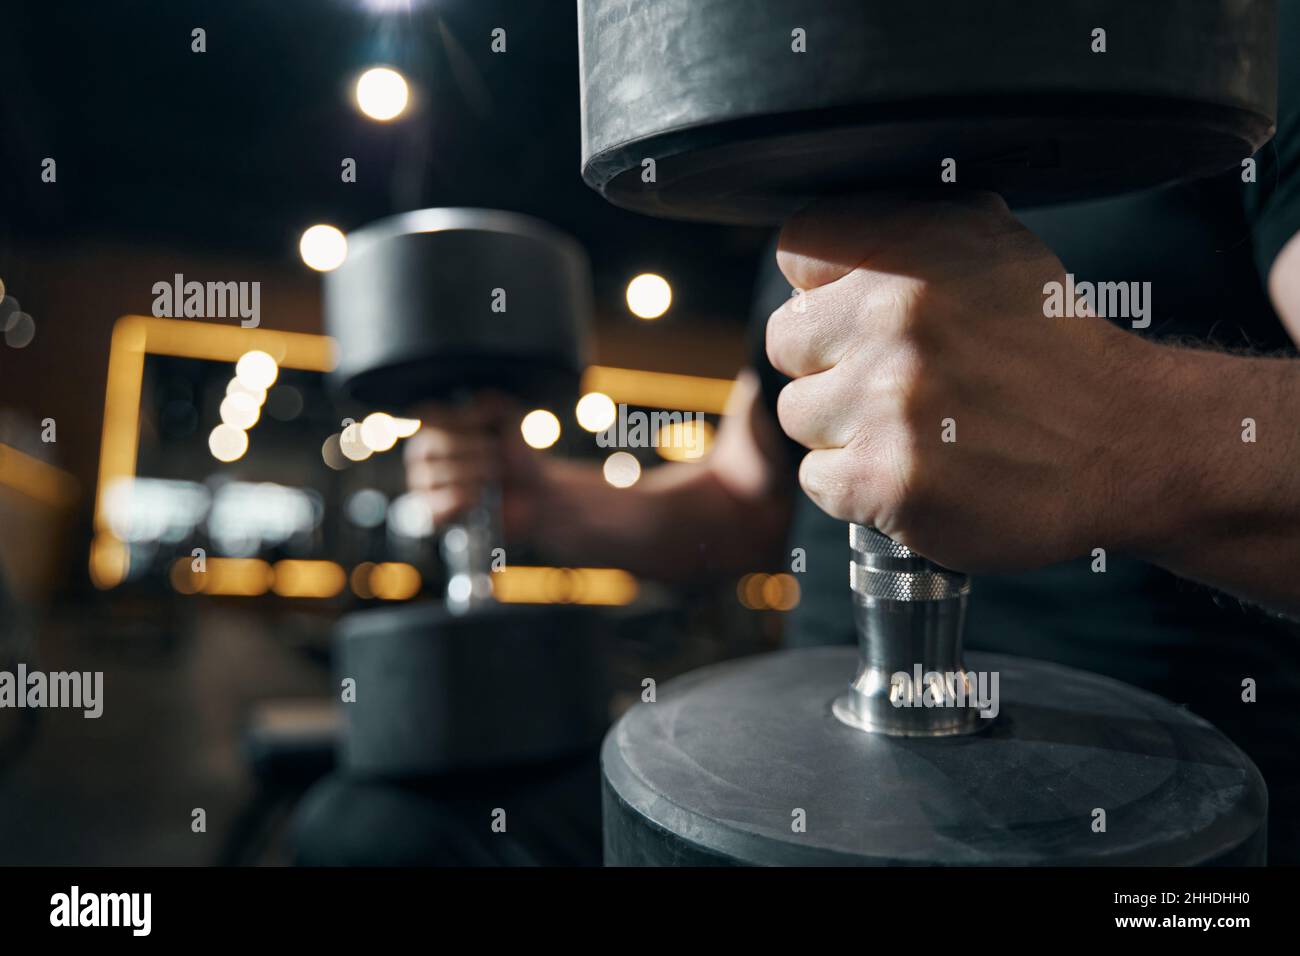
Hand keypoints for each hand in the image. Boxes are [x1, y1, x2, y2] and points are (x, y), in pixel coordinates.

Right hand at [402, 394, 544, 539]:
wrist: (534, 492)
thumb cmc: (515, 454)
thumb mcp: (510, 420)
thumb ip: (494, 404)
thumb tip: (478, 401)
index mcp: (433, 428)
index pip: (427, 416)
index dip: (460, 420)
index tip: (489, 426)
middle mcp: (421, 456)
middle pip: (431, 443)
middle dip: (473, 447)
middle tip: (498, 453)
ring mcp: (423, 486)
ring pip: (434, 474)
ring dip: (474, 472)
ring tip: (495, 475)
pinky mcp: (433, 515)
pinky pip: (436, 505)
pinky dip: (463, 498)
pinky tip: (482, 496)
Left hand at [767, 191, 1160, 571]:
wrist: (1130, 445)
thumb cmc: (1056, 350)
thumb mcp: (996, 250)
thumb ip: (908, 232)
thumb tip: (824, 247)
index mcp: (915, 249)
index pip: (797, 249)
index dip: (820, 287)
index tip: (851, 312)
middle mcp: (894, 319)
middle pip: (785, 340)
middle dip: (828, 362)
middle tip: (892, 383)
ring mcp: (885, 405)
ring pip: (797, 414)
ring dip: (842, 428)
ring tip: (913, 430)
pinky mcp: (883, 481)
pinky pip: (817, 478)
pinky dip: (855, 485)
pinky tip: (912, 471)